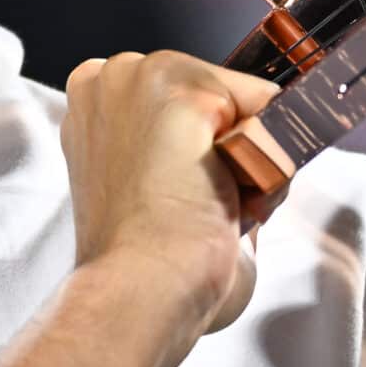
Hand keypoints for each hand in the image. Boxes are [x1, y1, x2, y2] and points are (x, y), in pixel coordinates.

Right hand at [63, 51, 279, 338]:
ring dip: (252, 158)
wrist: (140, 291)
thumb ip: (182, 144)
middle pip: (219, 91)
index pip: (188, 97)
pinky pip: (269, 111)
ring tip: (214, 206)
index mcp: (94, 98)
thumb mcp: (146, 176)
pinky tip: (235, 199)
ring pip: (248, 101)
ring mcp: (145, 78)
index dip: (204, 146)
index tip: (183, 191)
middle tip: (201, 204)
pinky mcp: (186, 94)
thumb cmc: (141, 260)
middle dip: (231, 146)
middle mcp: (112, 75)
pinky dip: (271, 163)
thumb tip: (255, 140)